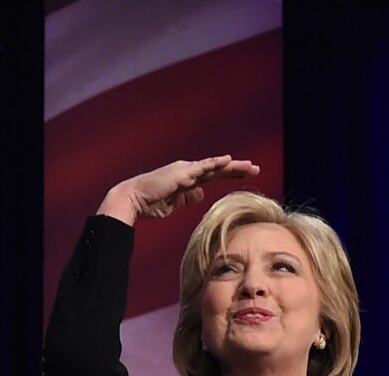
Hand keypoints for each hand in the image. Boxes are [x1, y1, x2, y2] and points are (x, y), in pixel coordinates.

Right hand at [97, 155, 259, 225]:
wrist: (133, 200)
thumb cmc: (151, 202)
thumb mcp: (175, 202)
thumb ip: (188, 197)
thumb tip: (201, 194)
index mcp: (188, 179)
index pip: (214, 175)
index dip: (231, 174)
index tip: (247, 175)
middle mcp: (189, 171)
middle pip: (218, 169)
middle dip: (237, 169)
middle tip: (256, 168)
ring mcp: (185, 171)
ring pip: (214, 166)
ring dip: (233, 166)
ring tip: (250, 166)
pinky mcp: (181, 173)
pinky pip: (202, 167)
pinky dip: (215, 163)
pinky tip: (228, 160)